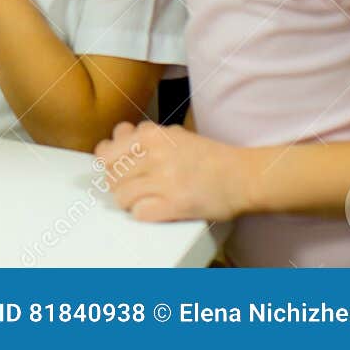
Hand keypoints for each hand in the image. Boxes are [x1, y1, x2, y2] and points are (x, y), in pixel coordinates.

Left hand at [95, 120, 257, 222]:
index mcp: (151, 135)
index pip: (105, 154)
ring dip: (130, 202)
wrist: (244, 176)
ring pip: (122, 196)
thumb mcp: (173, 136)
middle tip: (133, 189)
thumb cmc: (209, 157)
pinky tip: (155, 210)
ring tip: (144, 200)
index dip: (109, 166)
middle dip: (118, 186)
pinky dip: (144, 214)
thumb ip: (143, 136)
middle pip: (112, 177)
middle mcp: (155, 154)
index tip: (119, 172)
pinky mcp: (176, 204)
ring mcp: (165, 179)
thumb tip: (116, 136)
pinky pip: (140, 213)